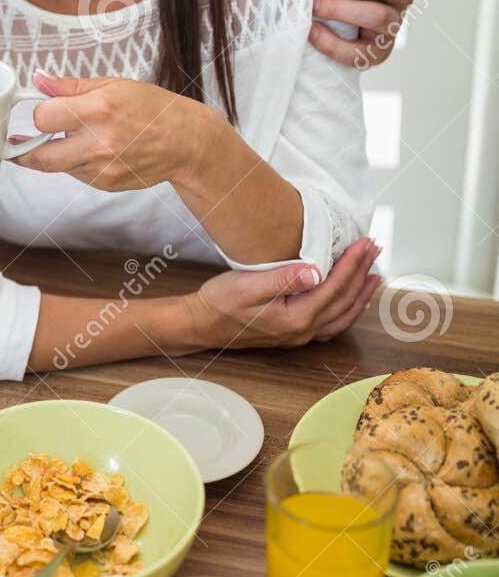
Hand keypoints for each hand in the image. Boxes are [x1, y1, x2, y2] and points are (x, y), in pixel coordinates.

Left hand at [10, 70, 205, 190]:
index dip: (40, 113)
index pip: (43, 117)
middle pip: (40, 158)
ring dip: (56, 153)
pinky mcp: (106, 184)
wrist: (185, 142)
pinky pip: (77, 175)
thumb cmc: (153, 109)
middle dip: (24, 151)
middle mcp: (99, 143)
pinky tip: (96, 150)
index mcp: (100, 110)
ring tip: (78, 137)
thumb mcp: (113, 85)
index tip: (42, 111)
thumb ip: (72, 87)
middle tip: (18, 144)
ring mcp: (103, 168)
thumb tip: (40, 80)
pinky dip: (76, 163)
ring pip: (58, 167)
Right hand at [184, 236, 380, 350]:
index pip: (334, 286)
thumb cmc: (219, 303)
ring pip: (343, 315)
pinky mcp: (293, 332)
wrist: (201, 324)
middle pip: (344, 300)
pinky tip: (352, 300)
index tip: (364, 242)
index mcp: (296, 318)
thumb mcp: (247, 285)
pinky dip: (348, 310)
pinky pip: (332, 323)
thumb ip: (283, 279)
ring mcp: (300, 335)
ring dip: (361, 293)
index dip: (353, 263)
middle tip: (374, 248)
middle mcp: (303, 331)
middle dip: (362, 272)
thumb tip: (316, 271)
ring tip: (374, 274)